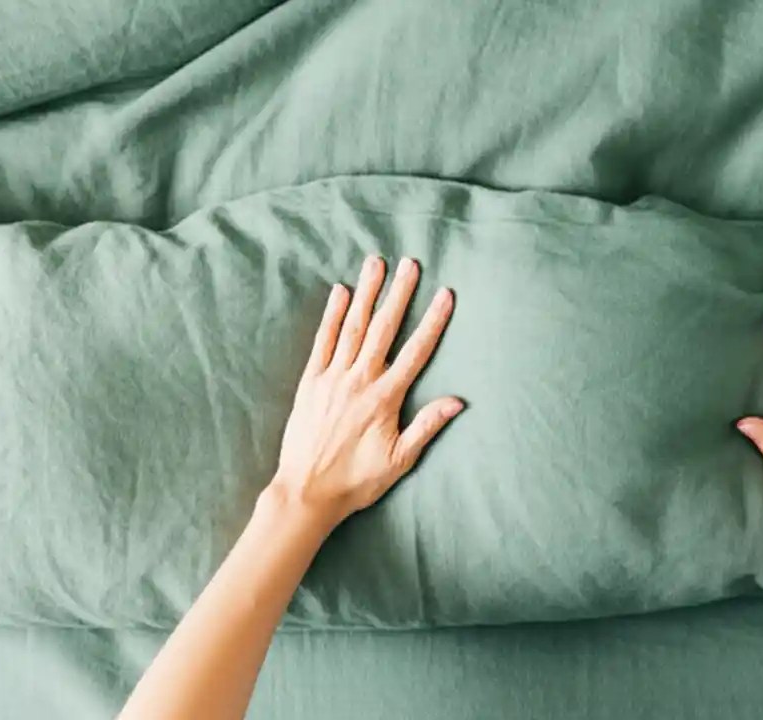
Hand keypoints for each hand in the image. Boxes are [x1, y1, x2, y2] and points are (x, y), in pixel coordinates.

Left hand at [271, 256, 462, 528]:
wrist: (306, 492)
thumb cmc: (356, 481)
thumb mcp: (400, 460)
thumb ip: (427, 426)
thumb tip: (457, 401)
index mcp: (385, 399)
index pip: (416, 352)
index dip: (433, 321)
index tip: (445, 294)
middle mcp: (359, 381)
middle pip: (384, 329)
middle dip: (399, 293)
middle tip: (410, 263)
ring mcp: (332, 378)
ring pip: (353, 327)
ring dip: (366, 293)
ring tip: (376, 264)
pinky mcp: (310, 383)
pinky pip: (323, 341)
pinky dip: (332, 316)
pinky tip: (341, 293)